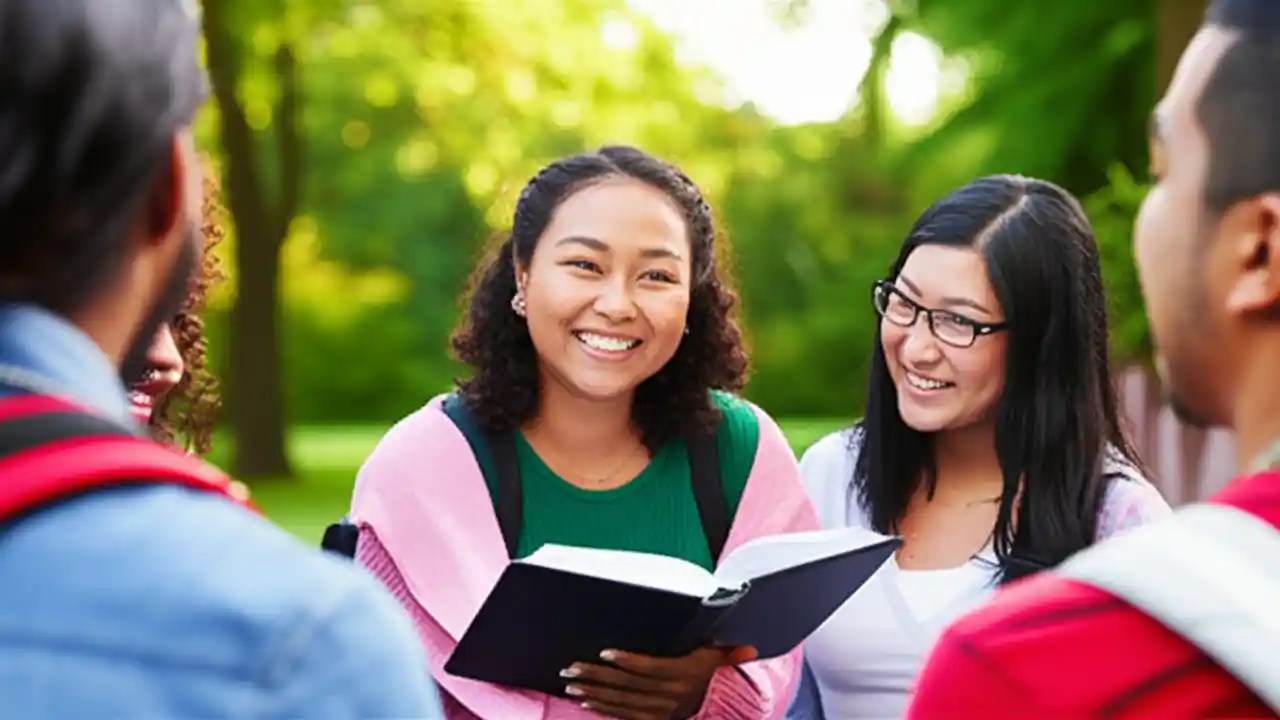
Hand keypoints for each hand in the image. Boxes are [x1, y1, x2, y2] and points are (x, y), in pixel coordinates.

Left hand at [561, 645, 757, 718]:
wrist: (723, 709)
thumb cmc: (718, 675)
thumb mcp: (723, 660)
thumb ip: (731, 654)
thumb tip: (749, 650)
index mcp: (684, 676)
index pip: (651, 669)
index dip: (628, 662)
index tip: (605, 653)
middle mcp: (670, 696)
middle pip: (629, 685)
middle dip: (598, 676)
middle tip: (571, 668)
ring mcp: (660, 712)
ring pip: (622, 702)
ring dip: (595, 693)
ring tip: (571, 684)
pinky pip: (625, 716)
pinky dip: (604, 709)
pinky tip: (586, 702)